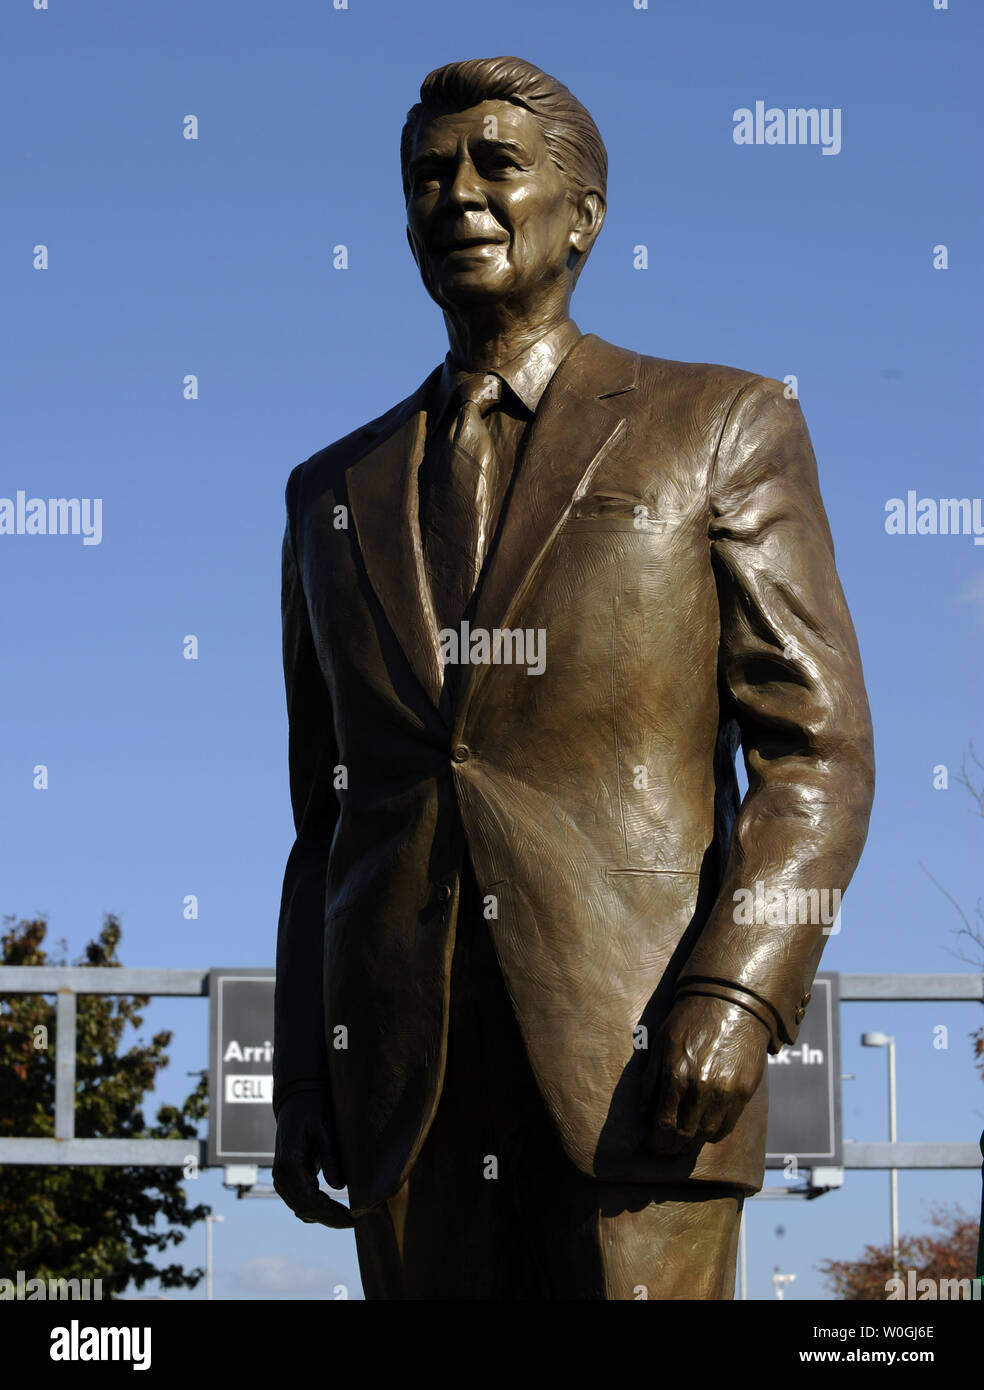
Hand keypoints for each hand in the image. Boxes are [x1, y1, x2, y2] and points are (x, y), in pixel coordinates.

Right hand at [272, 1092, 353, 1227]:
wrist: (298, 1100)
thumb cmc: (313, 1111)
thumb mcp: (324, 1129)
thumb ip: (331, 1157)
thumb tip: (339, 1187)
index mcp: (288, 1165)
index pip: (310, 1200)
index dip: (331, 1212)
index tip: (353, 1217)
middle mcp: (280, 1177)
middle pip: (305, 1209)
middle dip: (330, 1218)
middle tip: (355, 1221)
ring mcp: (282, 1179)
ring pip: (302, 1209)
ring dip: (324, 1217)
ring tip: (349, 1218)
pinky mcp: (288, 1179)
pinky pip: (301, 1202)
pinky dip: (317, 1210)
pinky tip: (336, 1211)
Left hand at [648, 994, 769, 1152]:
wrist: (731, 1001)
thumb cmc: (691, 1019)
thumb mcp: (661, 1042)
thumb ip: (651, 1079)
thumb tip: (642, 1111)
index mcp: (675, 1075)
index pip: (664, 1125)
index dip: (656, 1141)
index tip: (651, 1146)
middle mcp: (700, 1088)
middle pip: (685, 1135)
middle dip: (672, 1147)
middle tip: (665, 1151)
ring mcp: (725, 1092)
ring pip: (706, 1135)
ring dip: (692, 1144)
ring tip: (683, 1144)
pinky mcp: (744, 1092)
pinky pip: (728, 1125)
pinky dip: (714, 1134)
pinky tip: (704, 1131)